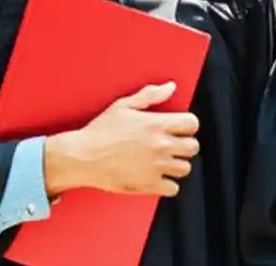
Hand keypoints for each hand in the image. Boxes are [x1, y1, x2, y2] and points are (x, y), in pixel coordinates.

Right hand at [45, 82, 199, 197]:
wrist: (82, 157)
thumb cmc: (100, 131)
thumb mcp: (123, 106)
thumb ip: (150, 95)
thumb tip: (170, 87)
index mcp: (156, 124)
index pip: (192, 124)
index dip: (187, 125)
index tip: (179, 128)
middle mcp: (160, 146)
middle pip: (193, 147)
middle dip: (185, 145)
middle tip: (172, 145)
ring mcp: (156, 167)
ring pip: (185, 168)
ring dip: (177, 164)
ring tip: (163, 161)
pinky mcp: (148, 185)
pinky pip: (173, 188)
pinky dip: (167, 184)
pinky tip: (156, 176)